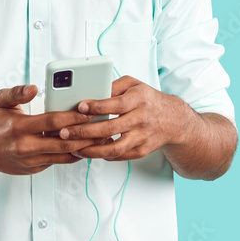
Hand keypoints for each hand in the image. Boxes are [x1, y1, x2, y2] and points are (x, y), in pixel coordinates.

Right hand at [0, 84, 100, 175]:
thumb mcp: (0, 101)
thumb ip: (16, 92)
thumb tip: (34, 88)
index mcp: (19, 127)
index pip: (53, 121)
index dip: (74, 117)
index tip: (90, 111)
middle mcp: (25, 147)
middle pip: (64, 141)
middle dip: (86, 134)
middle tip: (104, 126)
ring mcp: (30, 161)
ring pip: (64, 155)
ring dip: (84, 147)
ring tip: (102, 139)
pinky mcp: (33, 169)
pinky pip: (58, 161)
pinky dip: (73, 154)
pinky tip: (85, 147)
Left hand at [57, 76, 183, 161]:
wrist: (173, 120)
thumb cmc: (148, 99)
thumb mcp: (134, 84)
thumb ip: (114, 85)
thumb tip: (93, 90)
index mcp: (138, 100)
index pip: (116, 104)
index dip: (97, 106)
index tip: (80, 107)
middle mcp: (141, 120)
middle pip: (110, 128)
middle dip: (84, 132)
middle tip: (65, 132)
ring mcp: (142, 137)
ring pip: (114, 148)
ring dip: (91, 151)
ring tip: (74, 149)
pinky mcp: (141, 151)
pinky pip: (120, 156)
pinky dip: (103, 156)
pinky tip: (90, 152)